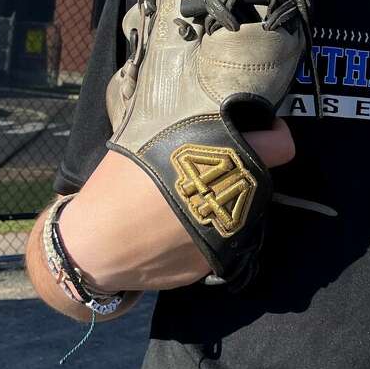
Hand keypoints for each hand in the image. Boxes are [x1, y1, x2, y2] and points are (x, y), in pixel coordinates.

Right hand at [56, 117, 296, 291]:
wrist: (91, 249)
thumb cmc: (115, 188)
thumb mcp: (148, 142)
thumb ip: (185, 128)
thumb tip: (207, 108)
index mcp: (215, 160)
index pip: (278, 146)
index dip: (275, 136)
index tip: (265, 132)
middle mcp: (230, 198)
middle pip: (261, 179)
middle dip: (245, 172)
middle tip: (216, 168)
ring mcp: (226, 233)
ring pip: (246, 210)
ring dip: (228, 202)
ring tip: (189, 200)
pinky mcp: (215, 260)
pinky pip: (223, 239)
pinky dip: (208, 232)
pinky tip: (175, 230)